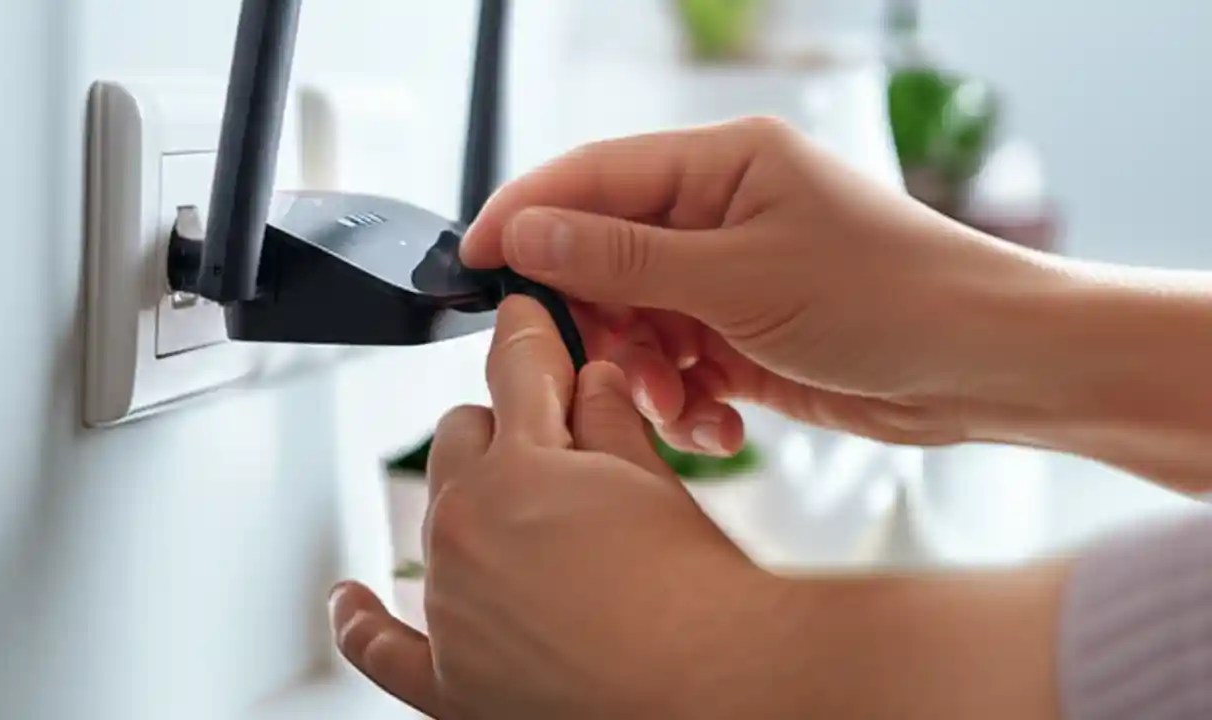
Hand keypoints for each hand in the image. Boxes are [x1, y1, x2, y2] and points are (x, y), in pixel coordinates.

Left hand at [328, 297, 795, 718]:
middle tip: (563, 448)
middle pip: (461, 439)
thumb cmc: (695, 595)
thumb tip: (590, 382)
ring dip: (471, 508)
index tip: (524, 317)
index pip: (515, 370)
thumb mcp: (654, 482)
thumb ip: (608, 422)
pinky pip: (380, 648)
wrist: (713, 695)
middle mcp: (466, 528)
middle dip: (504, 429)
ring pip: (435, 519)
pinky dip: (362, 621)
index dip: (528, 334)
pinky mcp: (449, 683)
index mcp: (518, 465)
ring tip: (532, 528)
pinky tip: (351, 602)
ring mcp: (452, 606)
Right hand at [461, 117, 1062, 452]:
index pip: (593, 177)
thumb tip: (528, 232)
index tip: (475, 266)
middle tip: (604, 368)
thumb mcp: (741, 276)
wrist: (987, 367)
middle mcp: (723, 213)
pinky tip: (718, 424)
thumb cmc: (892, 297)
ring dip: (646, 373)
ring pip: (639, 322)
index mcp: (724, 164)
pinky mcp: (747, 335)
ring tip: (683, 404)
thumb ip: (625, 259)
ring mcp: (734, 277)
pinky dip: (686, 400)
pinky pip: (680, 364)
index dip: (527, 218)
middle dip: (601, 322)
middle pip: (607, 258)